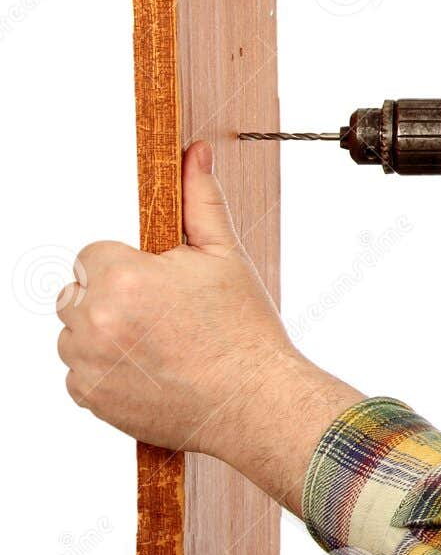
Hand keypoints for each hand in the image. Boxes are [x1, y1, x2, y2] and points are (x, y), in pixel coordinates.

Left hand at [54, 141, 362, 510]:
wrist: (252, 401)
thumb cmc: (243, 332)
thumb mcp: (225, 257)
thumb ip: (200, 200)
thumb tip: (194, 153)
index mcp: (123, 276)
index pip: (93, 254)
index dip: (130, 267)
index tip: (161, 287)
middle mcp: (94, 318)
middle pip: (77, 292)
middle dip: (111, 298)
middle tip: (163, 317)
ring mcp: (86, 360)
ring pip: (74, 332)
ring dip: (103, 334)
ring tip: (157, 344)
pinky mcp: (88, 394)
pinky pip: (78, 372)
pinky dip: (104, 371)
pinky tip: (147, 370)